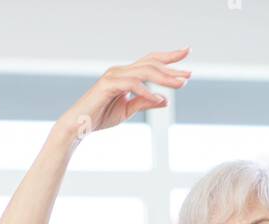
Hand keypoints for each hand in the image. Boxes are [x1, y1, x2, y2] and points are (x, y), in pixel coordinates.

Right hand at [60, 48, 190, 139]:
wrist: (79, 125)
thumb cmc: (100, 117)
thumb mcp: (127, 110)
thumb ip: (145, 103)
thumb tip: (164, 100)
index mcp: (126, 75)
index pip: (151, 61)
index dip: (169, 57)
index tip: (187, 54)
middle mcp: (121, 71)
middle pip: (151, 63)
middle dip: (172, 67)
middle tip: (189, 73)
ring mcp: (114, 76)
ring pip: (144, 71)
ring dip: (164, 78)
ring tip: (180, 84)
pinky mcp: (108, 85)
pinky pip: (132, 85)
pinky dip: (146, 91)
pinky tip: (158, 97)